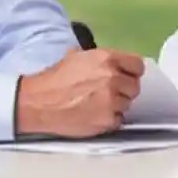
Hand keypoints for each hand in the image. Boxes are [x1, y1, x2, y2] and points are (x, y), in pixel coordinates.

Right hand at [15, 48, 143, 137]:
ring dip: (116, 105)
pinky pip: (118, 120)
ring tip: (97, 105)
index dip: (131, 72)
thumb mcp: (78, 57)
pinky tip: (94, 115)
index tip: (125, 77)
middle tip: (108, 93)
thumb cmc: (56, 78)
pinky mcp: (107, 121)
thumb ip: (101, 59)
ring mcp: (111, 101)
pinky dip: (109, 120)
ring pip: (127, 104)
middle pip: (134, 86)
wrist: (38, 102)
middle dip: (124, 90)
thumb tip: (115, 63)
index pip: (138, 65)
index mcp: (107, 59)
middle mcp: (113, 78)